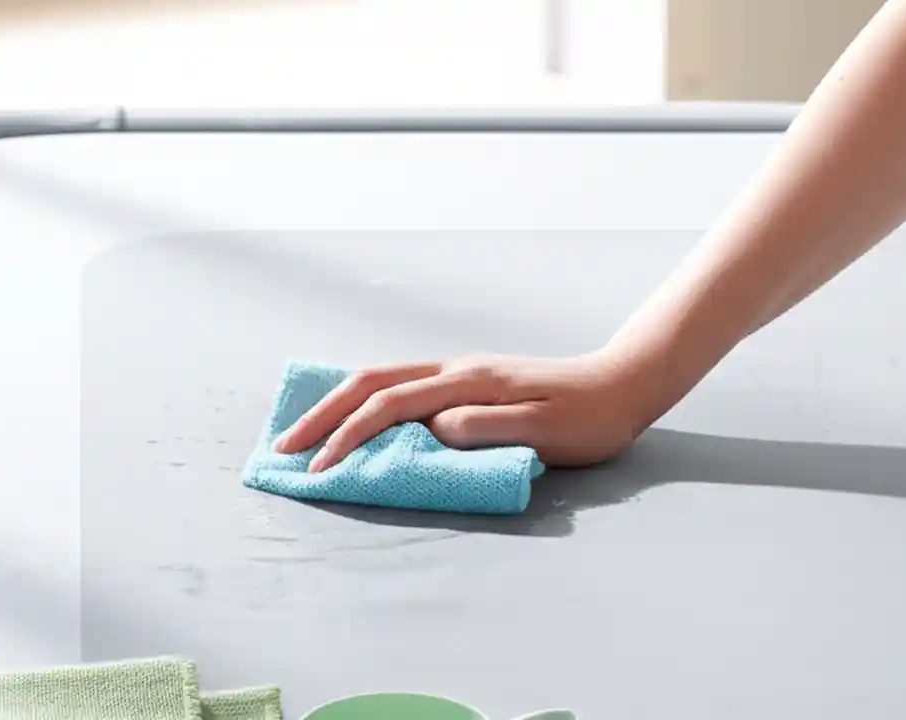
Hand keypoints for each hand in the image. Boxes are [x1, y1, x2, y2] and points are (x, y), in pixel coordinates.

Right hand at [273, 352, 652, 471]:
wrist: (622, 384)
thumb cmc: (588, 417)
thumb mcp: (544, 431)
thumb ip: (487, 430)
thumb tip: (432, 431)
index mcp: (468, 383)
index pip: (391, 407)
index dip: (350, 437)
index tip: (319, 470)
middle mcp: (455, 370)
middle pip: (371, 382)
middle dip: (323, 413)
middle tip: (284, 446)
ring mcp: (459, 371)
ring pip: (382, 377)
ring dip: (338, 403)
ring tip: (306, 431)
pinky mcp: (467, 380)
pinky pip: (402, 384)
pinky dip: (366, 399)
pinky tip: (356, 415)